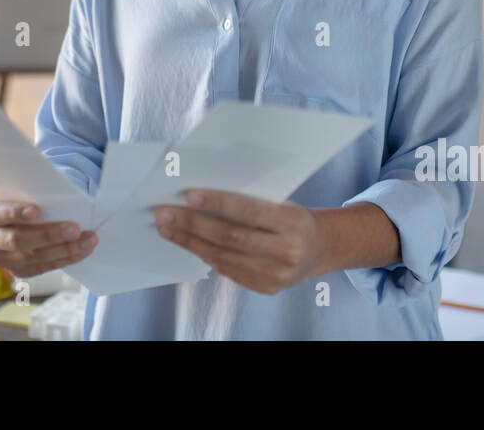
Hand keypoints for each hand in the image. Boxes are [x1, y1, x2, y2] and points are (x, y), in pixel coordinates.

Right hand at [0, 198, 96, 278]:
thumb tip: (62, 193)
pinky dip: (67, 258)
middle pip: (17, 240)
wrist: (17, 218)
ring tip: (89, 239)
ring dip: (65, 249)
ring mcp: (2, 259)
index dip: (15, 213)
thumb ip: (31, 193)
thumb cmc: (21, 199)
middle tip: (75, 228)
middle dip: (49, 235)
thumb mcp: (20, 192)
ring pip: (33, 257)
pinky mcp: (18, 271)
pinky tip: (84, 249)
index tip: (36, 210)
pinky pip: (44, 267)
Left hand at [154, 189, 324, 294]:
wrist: (319, 248)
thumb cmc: (292, 218)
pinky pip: (228, 270)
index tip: (188, 195)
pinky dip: (206, 255)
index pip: (248, 211)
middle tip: (164, 213)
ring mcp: (277, 274)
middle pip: (230, 237)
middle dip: (192, 224)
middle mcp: (287, 251)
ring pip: (223, 257)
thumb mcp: (280, 202)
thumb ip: (248, 202)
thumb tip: (201, 198)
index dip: (217, 203)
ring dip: (190, 242)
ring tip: (167, 228)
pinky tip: (189, 243)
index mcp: (292, 222)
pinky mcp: (267, 288)